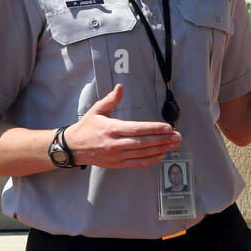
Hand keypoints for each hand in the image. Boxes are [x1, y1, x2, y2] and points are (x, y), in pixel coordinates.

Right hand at [63, 83, 180, 167]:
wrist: (73, 147)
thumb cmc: (87, 127)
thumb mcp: (97, 110)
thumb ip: (111, 99)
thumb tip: (120, 87)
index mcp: (111, 129)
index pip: (137, 129)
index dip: (154, 128)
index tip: (168, 127)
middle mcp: (114, 143)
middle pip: (143, 142)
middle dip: (162, 139)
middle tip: (177, 137)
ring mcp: (116, 155)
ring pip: (142, 153)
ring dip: (160, 149)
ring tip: (173, 145)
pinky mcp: (116, 164)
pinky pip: (136, 163)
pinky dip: (150, 160)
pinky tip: (161, 155)